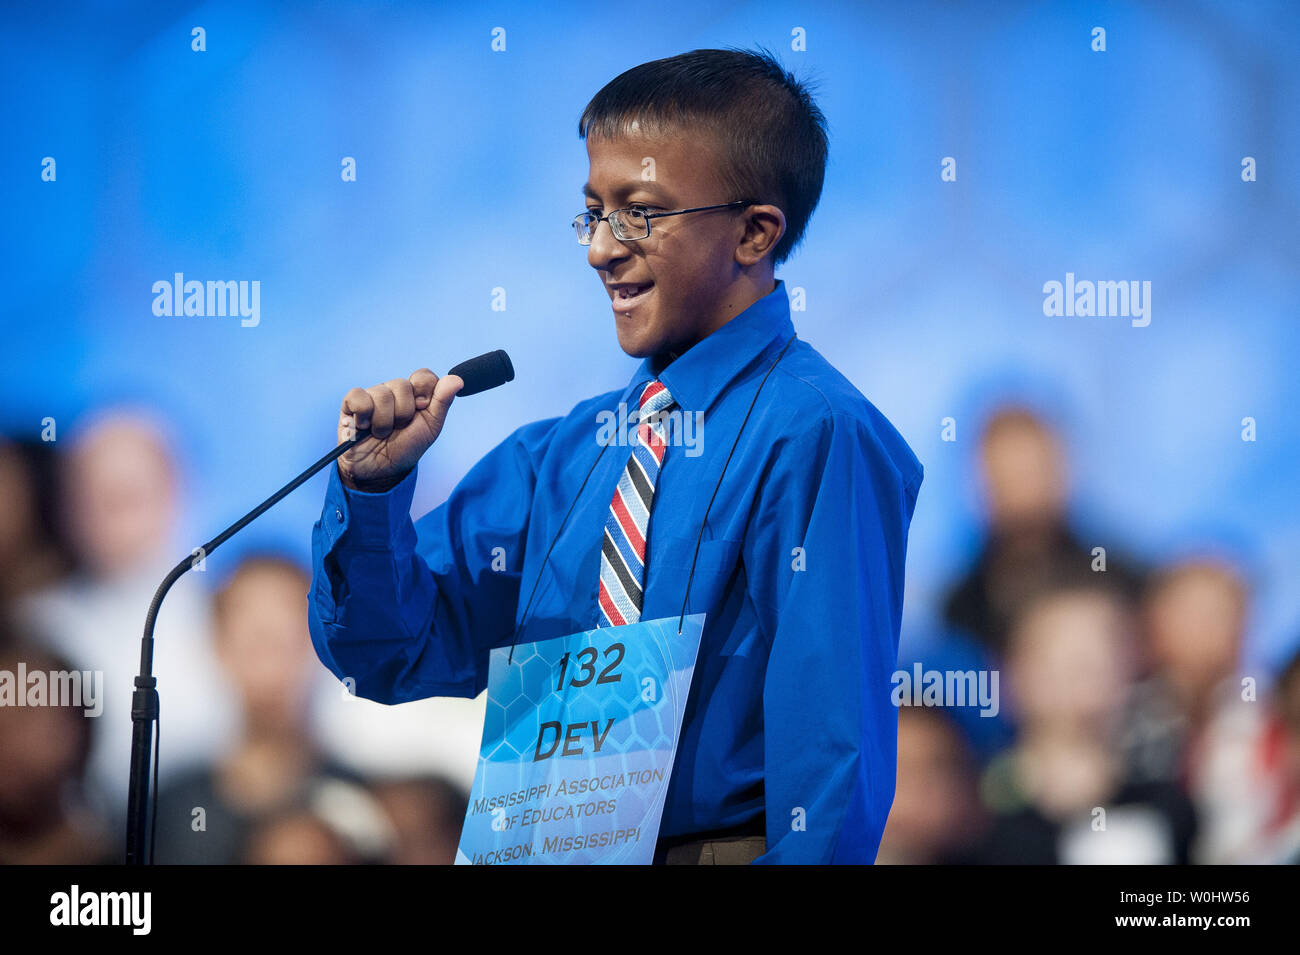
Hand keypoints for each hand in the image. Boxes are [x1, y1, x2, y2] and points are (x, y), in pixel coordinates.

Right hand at [336, 369, 463, 491]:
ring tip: (381, 433)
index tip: (421, 410)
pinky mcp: (351, 403)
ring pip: (382, 394)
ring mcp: (372, 395)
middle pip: (402, 385)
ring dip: (384, 422)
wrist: (381, 471)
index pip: (423, 376)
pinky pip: (358, 397)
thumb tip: (457, 379)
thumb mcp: (430, 427)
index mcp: (415, 393)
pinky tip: (364, 427)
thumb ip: (443, 402)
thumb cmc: (406, 448)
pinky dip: (364, 416)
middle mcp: (393, 390)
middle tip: (398, 428)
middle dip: (403, 414)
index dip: (424, 393)